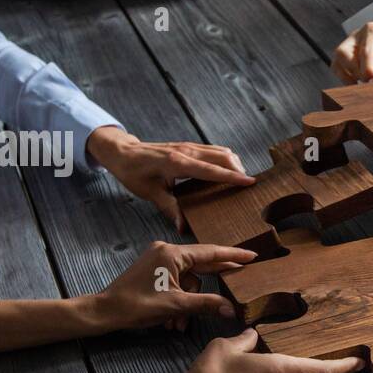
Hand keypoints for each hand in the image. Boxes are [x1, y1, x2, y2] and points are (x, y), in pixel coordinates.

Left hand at [85, 125, 250, 230]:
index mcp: (176, 163)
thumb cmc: (133, 172)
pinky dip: (225, 159)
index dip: (231, 177)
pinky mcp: (188, 146)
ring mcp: (188, 146)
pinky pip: (213, 150)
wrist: (122, 152)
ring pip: (221, 150)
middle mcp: (186, 151)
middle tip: (249, 187)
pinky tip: (228, 171)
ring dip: (234, 163)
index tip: (249, 183)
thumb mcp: (150, 193)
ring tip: (241, 180)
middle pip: (223, 156)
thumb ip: (169, 208)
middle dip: (239, 169)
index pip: (211, 170)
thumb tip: (184, 227)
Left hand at [88, 241, 253, 332]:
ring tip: (181, 324)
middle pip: (200, 265)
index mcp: (172, 254)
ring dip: (189, 303)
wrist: (106, 311)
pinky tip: (173, 321)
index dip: (233, 255)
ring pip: (187, 281)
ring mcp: (158, 260)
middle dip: (212, 284)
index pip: (210, 252)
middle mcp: (166, 251)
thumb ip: (206, 304)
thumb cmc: (137, 305)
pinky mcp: (153, 271)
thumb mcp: (176, 305)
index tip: (252, 255)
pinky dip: (178, 301)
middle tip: (238, 282)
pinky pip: (176, 283)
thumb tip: (231, 308)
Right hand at [331, 10, 372, 83]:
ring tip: (363, 87)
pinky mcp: (342, 54)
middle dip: (356, 73)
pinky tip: (357, 85)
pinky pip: (336, 68)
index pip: (366, 50)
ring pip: (337, 61)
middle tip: (371, 86)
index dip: (368, 68)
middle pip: (345, 54)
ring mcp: (347, 44)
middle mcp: (356, 35)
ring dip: (348, 78)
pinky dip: (344, 79)